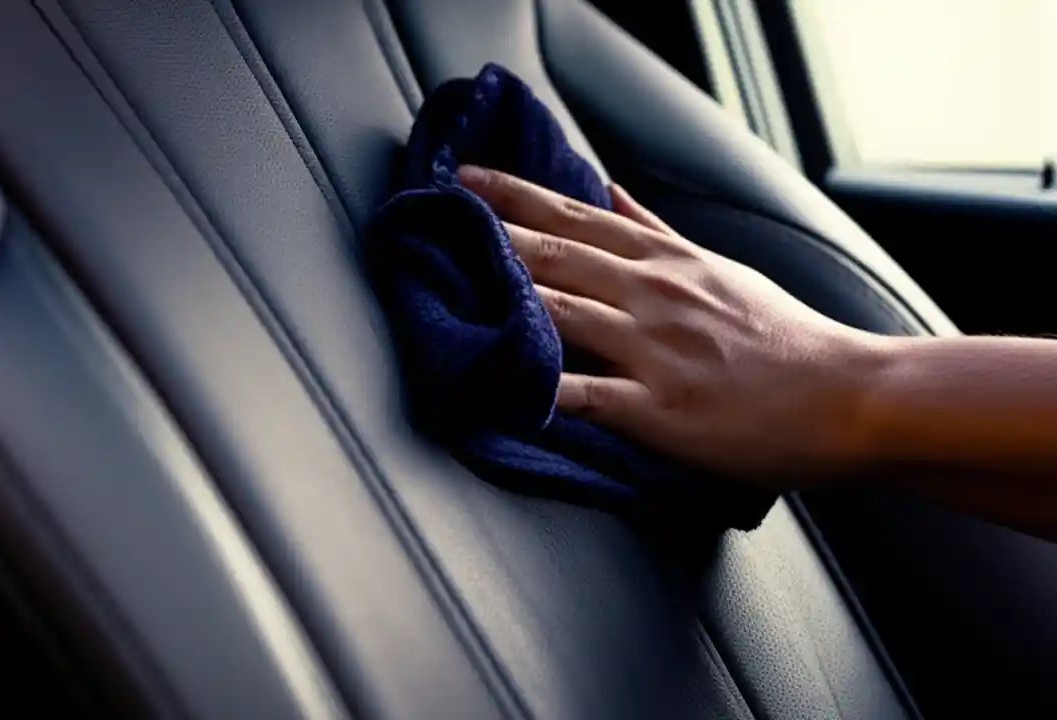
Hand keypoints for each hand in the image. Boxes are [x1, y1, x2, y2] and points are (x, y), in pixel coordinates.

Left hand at [458, 165, 895, 485]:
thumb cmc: (784, 335)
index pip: (578, 216)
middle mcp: (655, 295)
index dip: (516, 195)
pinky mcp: (661, 409)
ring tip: (448, 281)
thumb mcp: (719, 267)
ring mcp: (656, 351)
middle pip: (558, 254)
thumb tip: (608, 189)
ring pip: (564, 312)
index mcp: (668, 262)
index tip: (465, 177)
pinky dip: (544, 390)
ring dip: (504, 295)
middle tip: (436, 213)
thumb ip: (657, 229)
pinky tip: (500, 386)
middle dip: (493, 232)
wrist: (846, 396)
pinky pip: (589, 396)